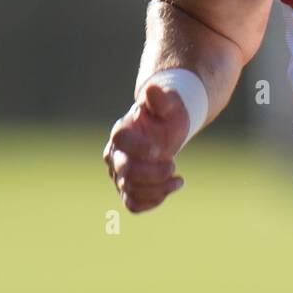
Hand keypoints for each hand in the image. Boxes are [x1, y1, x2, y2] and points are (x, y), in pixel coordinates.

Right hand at [102, 83, 189, 212]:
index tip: (159, 150)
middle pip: (125, 170)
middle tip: (173, 164)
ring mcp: (120, 174)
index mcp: (122, 132)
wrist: (165, 129)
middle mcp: (115, 154)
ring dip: (156, 189)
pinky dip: (153, 201)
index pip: (120, 140)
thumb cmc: (165, 115)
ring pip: (129, 190)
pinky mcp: (128, 189)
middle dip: (152, 172)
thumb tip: (152, 89)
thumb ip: (161, 98)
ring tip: (177, 179)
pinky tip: (171, 187)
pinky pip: (133, 204)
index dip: (138, 148)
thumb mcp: (169, 103)